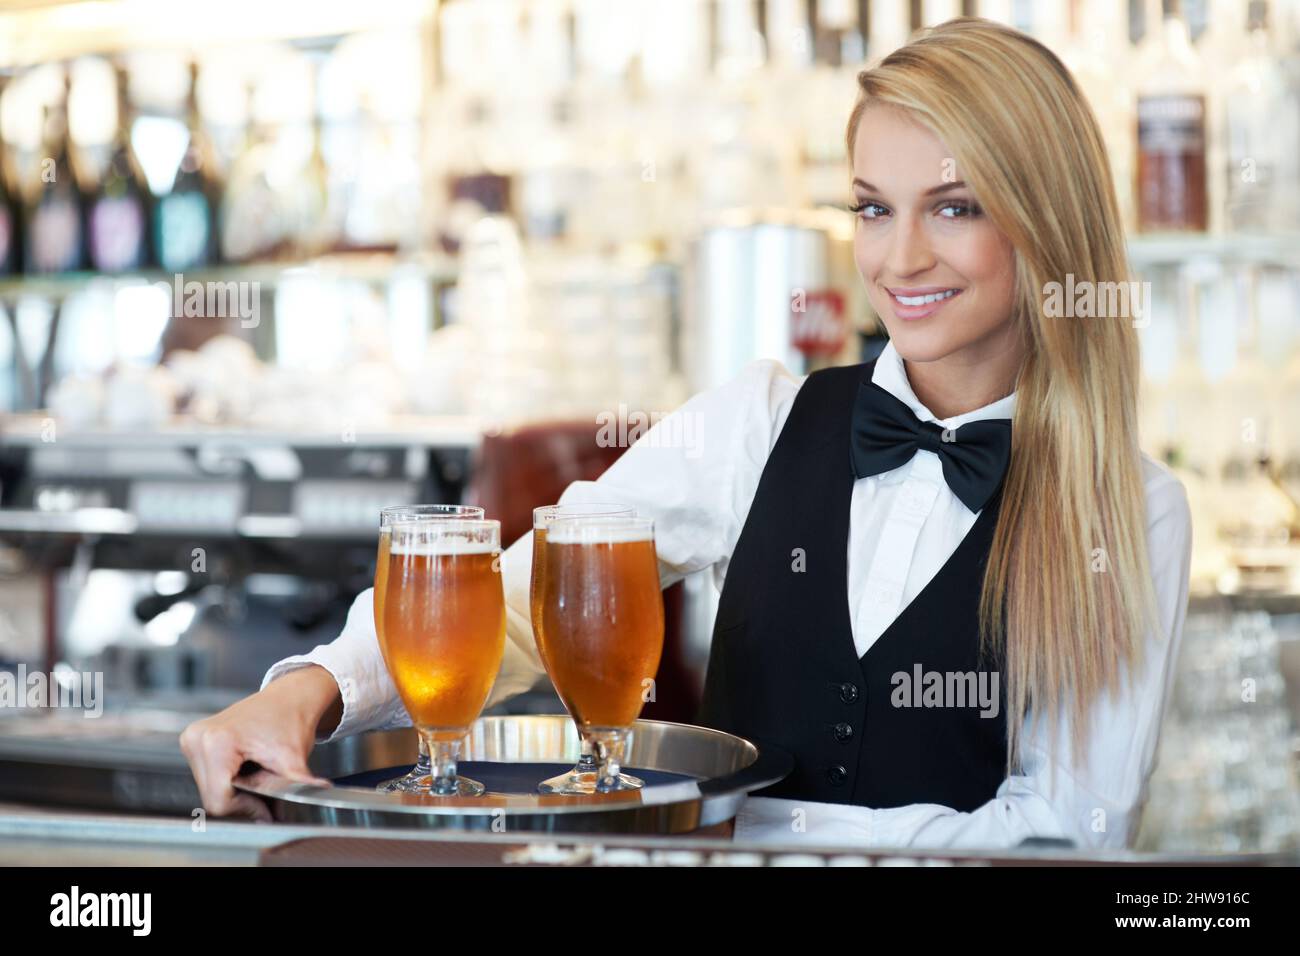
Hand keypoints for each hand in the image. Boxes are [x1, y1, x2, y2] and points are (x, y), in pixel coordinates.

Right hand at [180, 665, 339, 820]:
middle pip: (212, 797)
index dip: (246, 809)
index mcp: (216, 742)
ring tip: (261, 778)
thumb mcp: (293, 764)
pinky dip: (229, 781)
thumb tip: (272, 823)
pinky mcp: (194, 741)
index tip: (267, 808)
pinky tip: (248, 770)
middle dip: (243, 803)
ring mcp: (192, 739)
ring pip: (209, 790)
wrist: (291, 696)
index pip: (219, 800)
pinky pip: (208, 777)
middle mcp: (197, 738)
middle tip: (269, 797)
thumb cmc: (293, 720)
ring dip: (236, 793)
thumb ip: (283, 794)